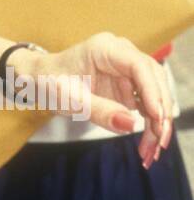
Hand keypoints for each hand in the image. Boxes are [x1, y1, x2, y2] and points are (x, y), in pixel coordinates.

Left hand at [14, 34, 173, 167]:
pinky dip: (150, 124)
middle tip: (158, 142)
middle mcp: (122, 55)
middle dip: (160, 112)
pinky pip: (147, 103)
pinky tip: (149, 145)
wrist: (39, 79)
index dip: (152, 90)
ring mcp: (127, 70)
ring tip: (152, 150)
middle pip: (154, 79)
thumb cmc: (49, 81)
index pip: (139, 65)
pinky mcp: (129, 86)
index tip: (157, 116)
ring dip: (158, 122)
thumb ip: (99, 110)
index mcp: (105, 48)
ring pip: (155, 93)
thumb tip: (131, 125)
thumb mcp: (69, 99)